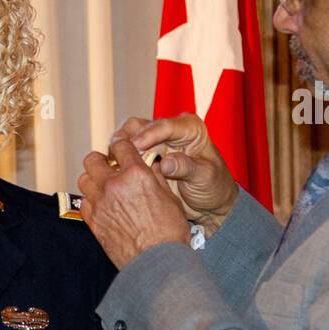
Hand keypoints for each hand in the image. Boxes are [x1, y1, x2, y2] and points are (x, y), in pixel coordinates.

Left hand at [78, 139, 191, 268]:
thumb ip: (156, 177)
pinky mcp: (93, 221)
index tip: (122, 151)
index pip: (120, 146)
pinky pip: (83, 201)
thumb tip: (151, 164)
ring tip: (104, 187)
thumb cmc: (169, 232)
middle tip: (109, 168)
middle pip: (93, 159)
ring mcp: (100, 203)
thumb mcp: (170, 198)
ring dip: (93, 180)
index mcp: (136, 174)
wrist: (156, 261)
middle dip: (101, 161)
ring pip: (84, 179)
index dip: (121, 146)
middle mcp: (114, 185)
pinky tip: (103, 205)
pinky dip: (90, 200)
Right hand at [109, 113, 237, 234]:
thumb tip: (165, 163)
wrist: (209, 204)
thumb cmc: (213, 187)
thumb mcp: (204, 178)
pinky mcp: (144, 156)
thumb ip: (186, 168)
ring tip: (115, 165)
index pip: (165, 125)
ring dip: (119, 150)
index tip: (136, 146)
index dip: (148, 135)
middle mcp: (170, 130)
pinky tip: (115, 172)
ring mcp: (154, 143)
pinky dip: (119, 161)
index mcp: (190, 128)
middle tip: (119, 157)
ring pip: (127, 137)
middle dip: (127, 139)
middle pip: (139, 125)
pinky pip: (125, 153)